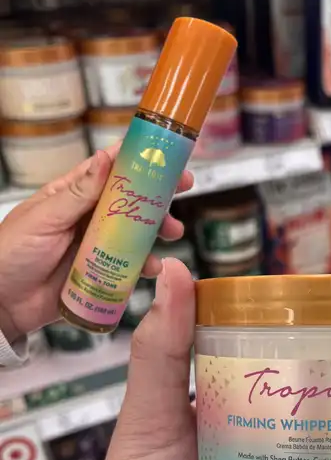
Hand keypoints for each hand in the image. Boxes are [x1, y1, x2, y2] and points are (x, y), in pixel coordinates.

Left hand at [0, 147, 192, 343]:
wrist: (2, 303)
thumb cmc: (10, 253)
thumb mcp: (46, 218)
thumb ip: (79, 192)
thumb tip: (105, 158)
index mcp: (73, 195)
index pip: (110, 170)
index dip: (140, 161)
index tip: (166, 156)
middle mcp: (88, 219)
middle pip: (131, 202)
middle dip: (158, 197)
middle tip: (182, 191)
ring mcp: (96, 247)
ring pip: (135, 235)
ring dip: (156, 233)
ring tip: (172, 234)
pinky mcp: (101, 274)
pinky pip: (129, 268)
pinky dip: (144, 267)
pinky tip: (152, 268)